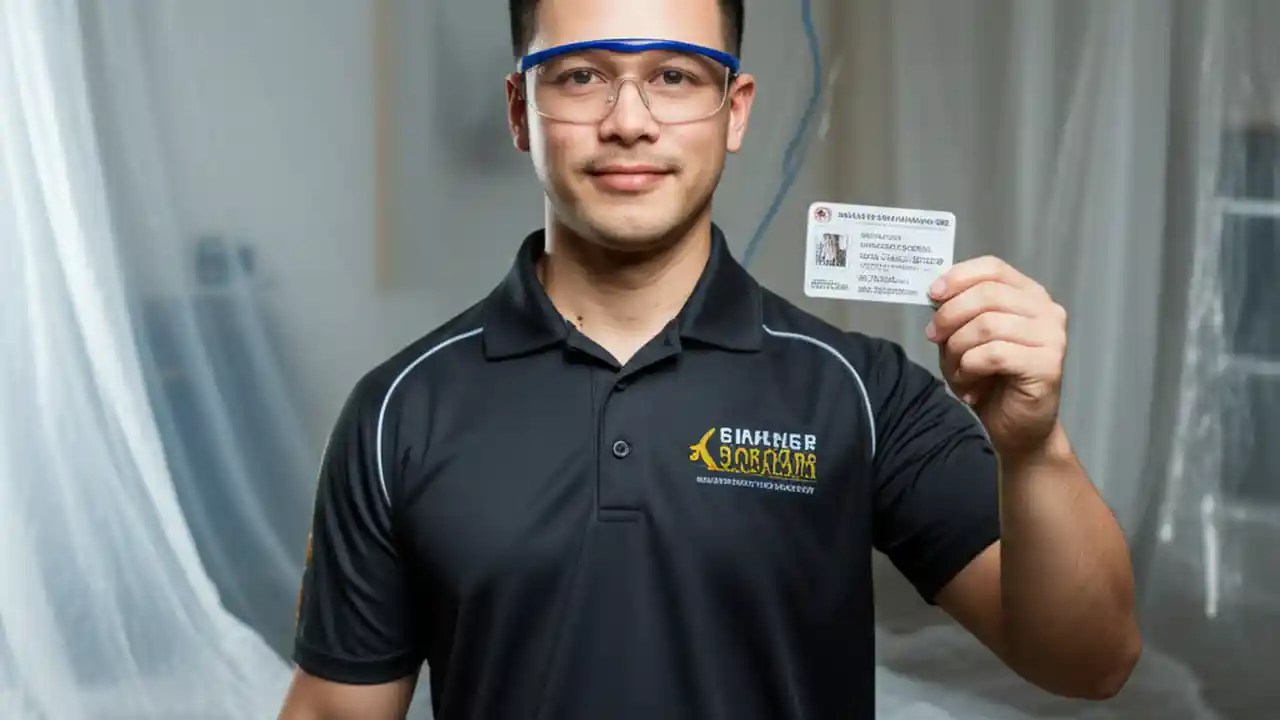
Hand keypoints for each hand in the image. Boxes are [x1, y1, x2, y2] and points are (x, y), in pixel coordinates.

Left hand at [925, 256, 1067, 458]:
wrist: (1016, 428)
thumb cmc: (989, 380)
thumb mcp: (964, 339)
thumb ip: (956, 313)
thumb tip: (935, 293)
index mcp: (1028, 295)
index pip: (993, 268)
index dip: (959, 277)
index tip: (932, 294)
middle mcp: (1046, 310)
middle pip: (987, 294)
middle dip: (950, 316)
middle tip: (934, 338)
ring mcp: (1052, 336)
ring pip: (987, 325)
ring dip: (958, 348)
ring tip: (955, 369)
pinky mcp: (1048, 364)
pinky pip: (994, 354)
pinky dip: (970, 367)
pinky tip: (969, 384)